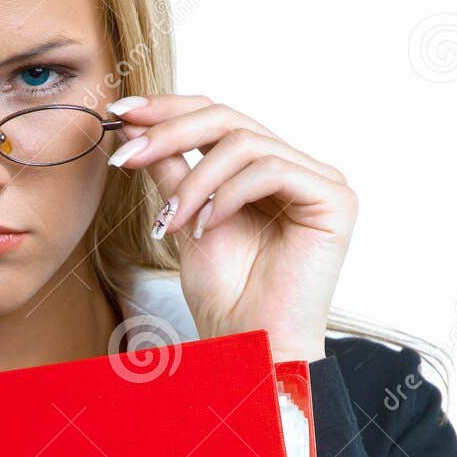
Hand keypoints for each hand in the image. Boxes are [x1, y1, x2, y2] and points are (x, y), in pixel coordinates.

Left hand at [107, 94, 358, 362]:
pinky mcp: (336, 200)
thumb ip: (169, 170)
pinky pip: (272, 169)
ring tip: (172, 222)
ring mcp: (320, 182)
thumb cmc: (225, 296)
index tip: (120, 115)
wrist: (249, 347)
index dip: (170, 110)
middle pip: (230, 120)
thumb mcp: (184, 219)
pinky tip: (207, 226)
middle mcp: (297, 169)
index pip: (218, 119)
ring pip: (246, 142)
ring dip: (196, 180)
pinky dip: (229, 195)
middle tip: (127, 154)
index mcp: (265, 170)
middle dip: (170, 132)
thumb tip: (133, 124)